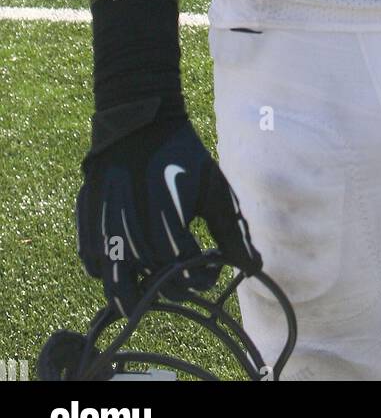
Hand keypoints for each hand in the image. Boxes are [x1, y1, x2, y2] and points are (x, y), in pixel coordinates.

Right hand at [76, 107, 260, 314]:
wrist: (140, 123)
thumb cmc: (183, 157)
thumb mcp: (214, 190)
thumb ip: (232, 232)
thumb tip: (254, 267)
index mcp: (167, 227)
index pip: (186, 277)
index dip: (203, 279)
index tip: (212, 267)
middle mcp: (133, 236)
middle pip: (154, 287)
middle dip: (176, 287)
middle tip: (188, 272)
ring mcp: (105, 233)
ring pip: (118, 287)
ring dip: (139, 293)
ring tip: (156, 285)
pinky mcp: (88, 224)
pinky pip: (92, 266)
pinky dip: (110, 274)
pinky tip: (129, 264)